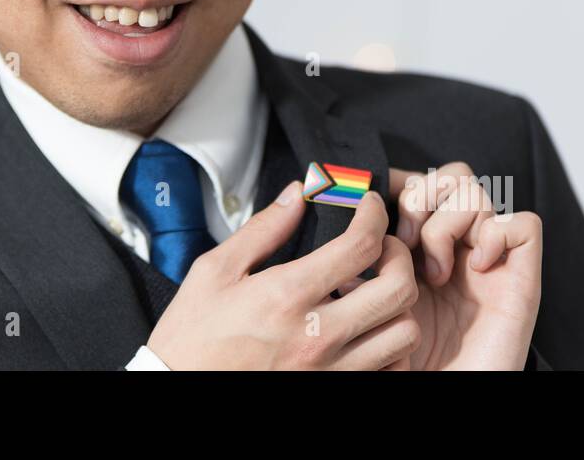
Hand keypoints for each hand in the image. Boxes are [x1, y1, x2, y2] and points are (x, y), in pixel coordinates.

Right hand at [146, 181, 421, 368]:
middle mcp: (318, 335)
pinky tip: (365, 329)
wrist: (178, 387)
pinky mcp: (335, 389)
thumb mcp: (215, 270)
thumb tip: (298, 193)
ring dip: (397, 304)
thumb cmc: (193, 335)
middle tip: (380, 246)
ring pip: (404, 332)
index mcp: (287, 295)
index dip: (374, 214)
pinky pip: (390, 369)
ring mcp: (331, 370)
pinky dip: (389, 346)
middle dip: (399, 255)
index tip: (369, 205)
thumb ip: (263, 229)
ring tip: (371, 290)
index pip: (361, 244)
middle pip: (399, 288)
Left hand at [346, 163, 541, 369]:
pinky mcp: (522, 280)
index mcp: (421, 248)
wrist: (440, 398)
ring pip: (476, 191)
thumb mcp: (365, 305)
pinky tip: (478, 270)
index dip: (397, 184)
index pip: (419, 182)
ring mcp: (490, 261)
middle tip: (403, 244)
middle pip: (451, 175)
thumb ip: (355, 265)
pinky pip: (524, 224)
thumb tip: (336, 221)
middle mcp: (458, 248)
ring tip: (435, 272)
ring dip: (446, 224)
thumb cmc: (404, 362)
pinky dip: (498, 235)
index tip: (371, 213)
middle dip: (420, 198)